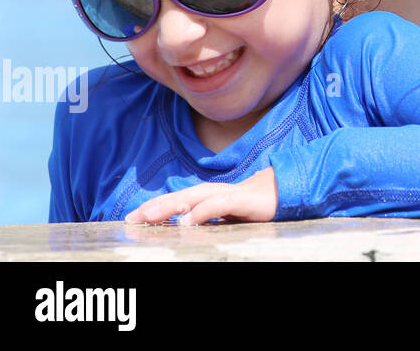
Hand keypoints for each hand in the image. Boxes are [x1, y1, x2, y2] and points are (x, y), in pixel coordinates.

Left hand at [125, 168, 278, 224]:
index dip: (155, 207)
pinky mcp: (243, 200)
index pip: (177, 200)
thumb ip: (206, 219)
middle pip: (180, 196)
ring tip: (150, 215)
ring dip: (171, 205)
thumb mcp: (226, 216)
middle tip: (132, 217)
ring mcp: (228, 194)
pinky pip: (220, 204)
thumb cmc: (254, 207)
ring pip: (194, 197)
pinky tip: (188, 220)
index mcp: (208, 196)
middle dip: (156, 206)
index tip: (132, 218)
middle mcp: (214, 192)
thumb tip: (183, 228)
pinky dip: (203, 211)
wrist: (287, 192)